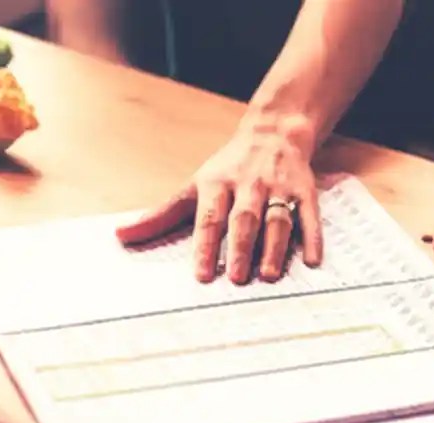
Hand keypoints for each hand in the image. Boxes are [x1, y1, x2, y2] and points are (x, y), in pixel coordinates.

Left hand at [115, 120, 322, 284]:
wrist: (275, 132)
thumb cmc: (229, 168)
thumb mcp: (193, 186)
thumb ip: (160, 215)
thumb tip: (120, 236)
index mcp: (217, 184)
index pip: (209, 217)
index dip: (205, 245)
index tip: (202, 275)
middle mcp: (249, 184)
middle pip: (244, 218)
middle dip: (240, 247)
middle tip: (236, 278)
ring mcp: (279, 187)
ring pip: (277, 218)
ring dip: (274, 247)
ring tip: (268, 275)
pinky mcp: (305, 191)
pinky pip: (310, 216)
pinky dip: (313, 237)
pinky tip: (313, 260)